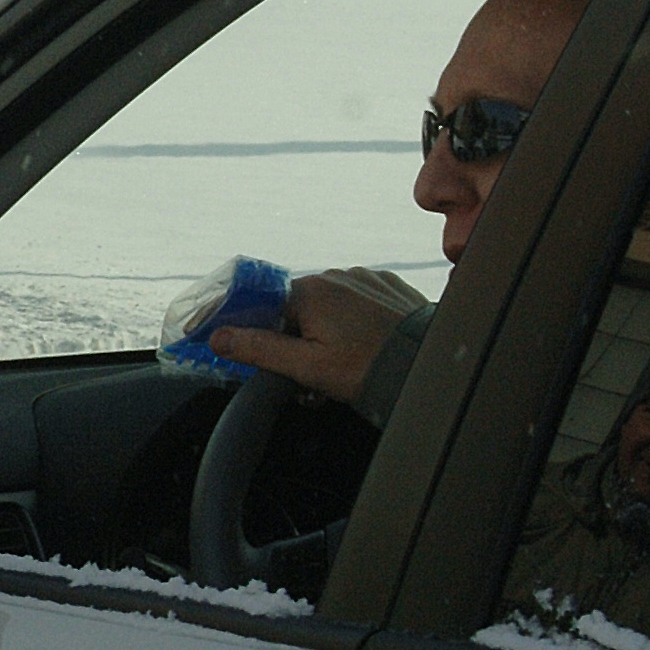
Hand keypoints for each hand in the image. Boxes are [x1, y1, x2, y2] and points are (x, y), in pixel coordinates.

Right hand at [208, 270, 416, 406]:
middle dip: (293, 337)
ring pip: (328, 304)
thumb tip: (220, 337)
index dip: (251, 328)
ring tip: (339, 364)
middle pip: (296, 305)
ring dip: (323, 329)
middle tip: (303, 374)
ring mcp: (366, 279)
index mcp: (309, 291)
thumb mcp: (307, 367)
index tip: (241, 344)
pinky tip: (362, 345)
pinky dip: (351, 321)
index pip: (263, 304)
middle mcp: (336, 276)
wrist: (429, 366)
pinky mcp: (389, 287)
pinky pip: (357, 301)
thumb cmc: (368, 368)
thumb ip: (260, 349)